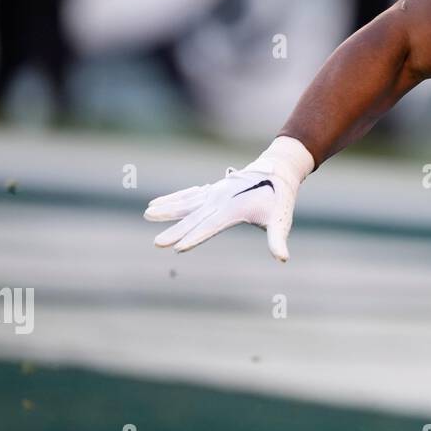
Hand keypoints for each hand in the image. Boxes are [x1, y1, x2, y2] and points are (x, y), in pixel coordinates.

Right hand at [144, 136, 313, 260]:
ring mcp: (214, 193)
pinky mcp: (211, 191)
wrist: (277, 171)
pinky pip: (188, 196)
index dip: (195, 237)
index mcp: (235, 209)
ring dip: (167, 209)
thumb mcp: (281, 220)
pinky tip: (155, 204)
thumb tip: (283, 259)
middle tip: (157, 243)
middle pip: (194, 218)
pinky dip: (172, 199)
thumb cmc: (280, 200)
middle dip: (175, 231)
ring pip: (186, 203)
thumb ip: (278, 239)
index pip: (211, 225)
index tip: (179, 247)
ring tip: (147, 213)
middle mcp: (221, 199)